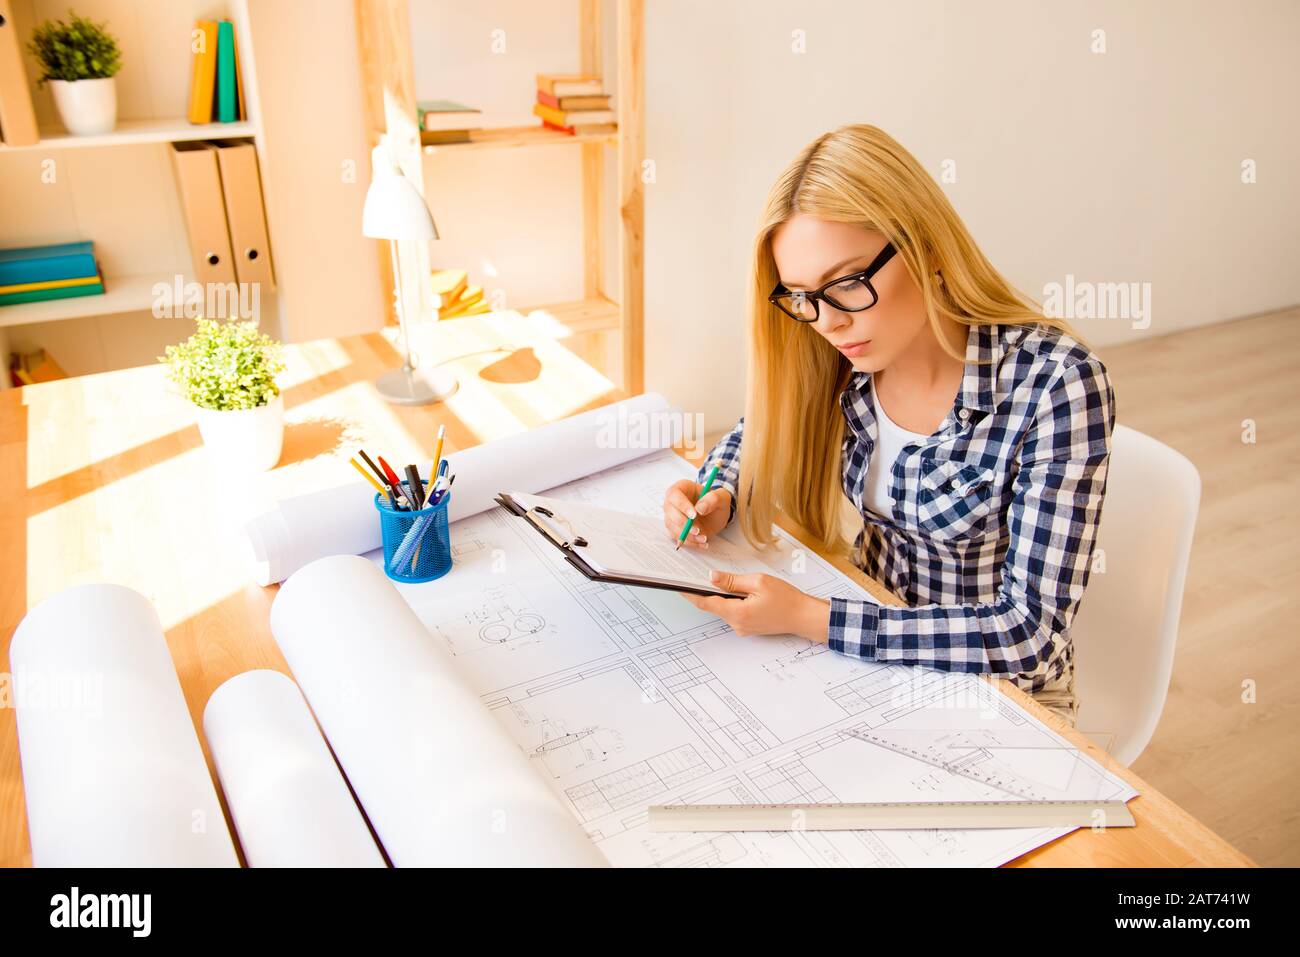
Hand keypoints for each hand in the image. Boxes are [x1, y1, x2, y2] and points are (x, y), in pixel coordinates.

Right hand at [663, 478, 731, 549]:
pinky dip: (690, 542)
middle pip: (669, 511)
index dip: (682, 505)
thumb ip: (713, 499)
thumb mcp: (722, 497)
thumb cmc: (717, 502)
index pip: (674, 494)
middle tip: (698, 530)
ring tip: (704, 538)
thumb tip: (700, 508)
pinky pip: (677, 537)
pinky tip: (702, 542)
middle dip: (683, 523)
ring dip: (687, 535)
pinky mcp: (674, 528)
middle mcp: (673, 501)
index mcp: (682, 487)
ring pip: (672, 526)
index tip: (694, 515)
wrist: (716, 515)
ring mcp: (672, 515)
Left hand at [681, 571, 829, 641]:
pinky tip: (734, 590)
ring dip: (718, 595)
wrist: (803, 616)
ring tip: (715, 578)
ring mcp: (742, 627)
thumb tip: (711, 577)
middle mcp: (736, 624)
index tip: (677, 584)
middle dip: (703, 591)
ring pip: (722, 608)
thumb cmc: (786, 598)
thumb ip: (732, 580)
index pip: (705, 602)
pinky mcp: (747, 627)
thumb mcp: (758, 582)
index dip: (689, 593)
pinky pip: (732, 612)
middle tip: (692, 575)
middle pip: (712, 605)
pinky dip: (729, 601)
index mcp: (737, 612)